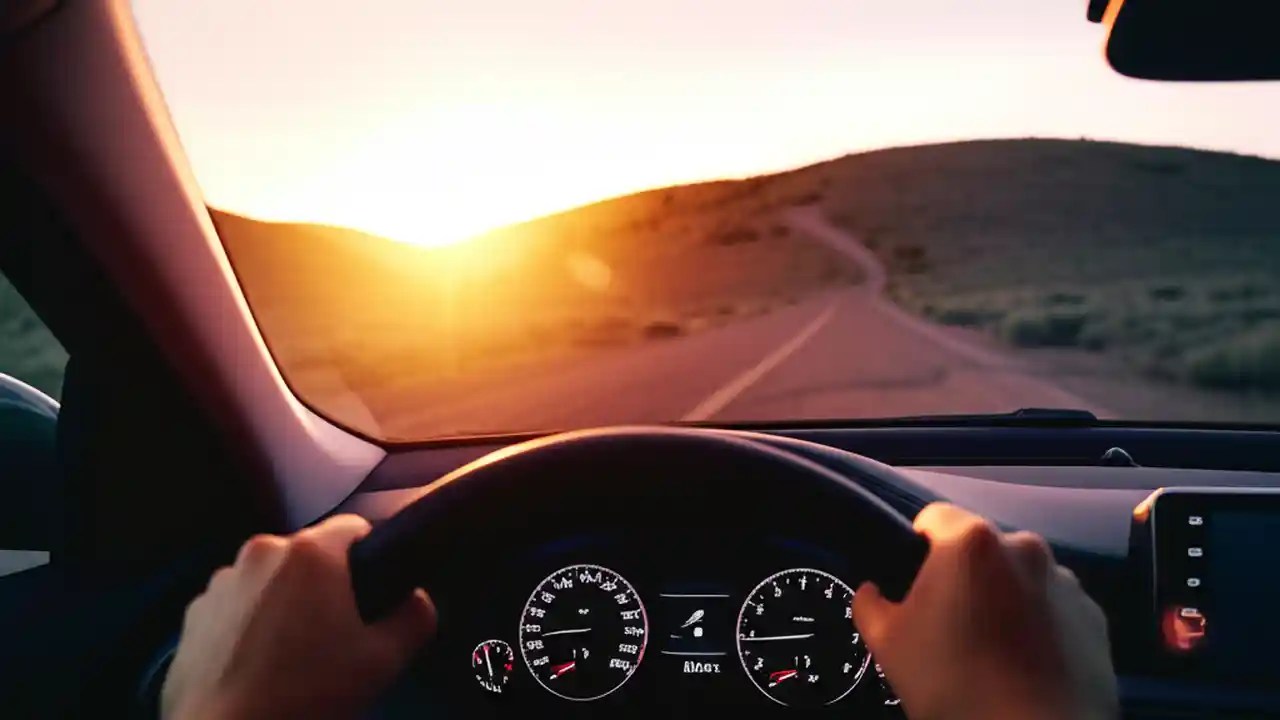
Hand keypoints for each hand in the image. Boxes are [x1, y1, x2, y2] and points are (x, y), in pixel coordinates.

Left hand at [161, 515, 436, 719]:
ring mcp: (219, 583)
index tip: (371, 595)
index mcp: (309, 554)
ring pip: (269, 581)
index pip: (354, 527)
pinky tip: (256, 667)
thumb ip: (415, 618)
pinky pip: (234, 607)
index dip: (371, 557)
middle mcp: (260, 553)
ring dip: (283, 604)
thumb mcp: (383, 661)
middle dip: (324, 585)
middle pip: (308, 556)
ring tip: (290, 656)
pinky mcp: (190, 616)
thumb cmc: (309, 694)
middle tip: (335, 636)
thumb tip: (416, 599)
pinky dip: (248, 626)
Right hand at [853, 503, 1117, 719]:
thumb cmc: (952, 684)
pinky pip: (1054, 606)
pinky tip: (1027, 662)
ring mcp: (1065, 581)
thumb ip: (870, 603)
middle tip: (951, 623)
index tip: (915, 584)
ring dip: (1005, 596)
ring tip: (994, 647)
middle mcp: (1024, 547)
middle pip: (980, 547)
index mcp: (970, 542)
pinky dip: (1040, 622)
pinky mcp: (1095, 616)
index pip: (933, 517)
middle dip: (965, 575)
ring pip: (1020, 575)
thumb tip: (873, 592)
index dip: (917, 546)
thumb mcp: (887, 644)